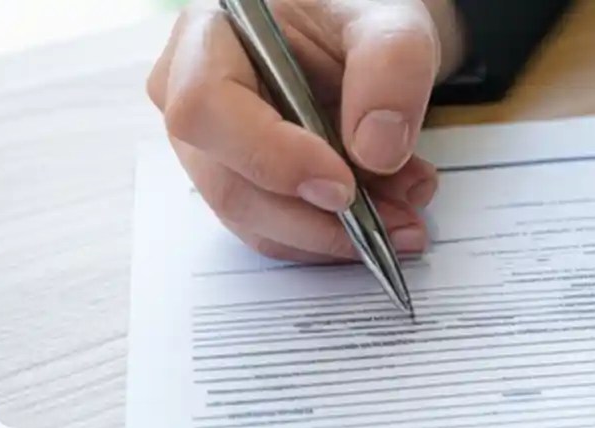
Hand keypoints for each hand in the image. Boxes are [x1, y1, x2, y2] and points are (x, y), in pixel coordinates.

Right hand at [147, 0, 464, 261]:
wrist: (363, 41)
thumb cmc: (357, 13)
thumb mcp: (389, 20)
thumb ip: (390, 66)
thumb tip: (375, 151)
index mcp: (209, 35)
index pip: (205, 107)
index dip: (271, 157)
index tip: (342, 186)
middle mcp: (192, 97)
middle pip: (229, 183)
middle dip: (316, 218)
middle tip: (393, 221)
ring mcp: (213, 150)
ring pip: (255, 220)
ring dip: (332, 235)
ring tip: (403, 219)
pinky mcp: (243, 185)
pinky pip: (277, 231)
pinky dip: (332, 238)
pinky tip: (384, 217)